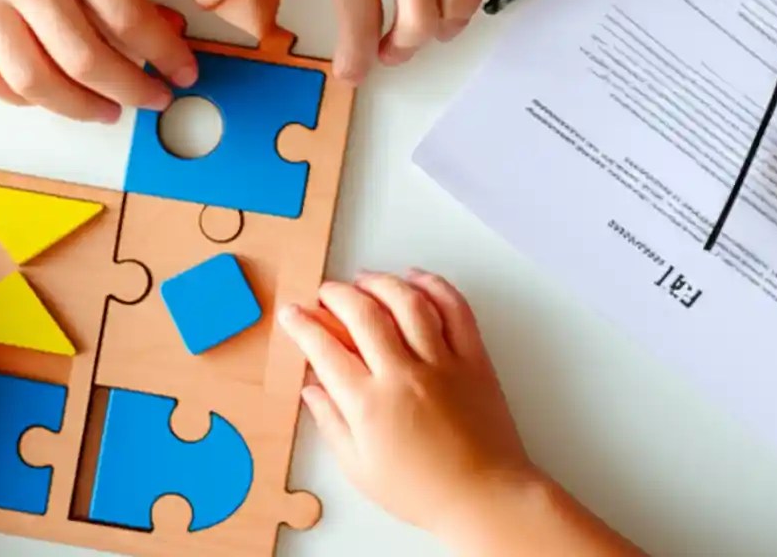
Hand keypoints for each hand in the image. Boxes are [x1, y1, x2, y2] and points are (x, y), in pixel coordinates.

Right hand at [0, 0, 196, 120]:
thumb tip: (151, 16)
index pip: (128, 16)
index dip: (164, 54)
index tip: (181, 70)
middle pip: (87, 59)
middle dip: (133, 90)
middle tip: (151, 97)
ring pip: (34, 81)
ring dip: (79, 108)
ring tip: (104, 109)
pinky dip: (16, 96)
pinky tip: (42, 96)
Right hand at [278, 269, 532, 534]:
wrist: (484, 498)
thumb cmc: (422, 492)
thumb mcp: (360, 469)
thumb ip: (331, 423)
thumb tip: (311, 389)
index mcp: (369, 404)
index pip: (324, 349)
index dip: (302, 325)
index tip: (292, 314)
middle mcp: (403, 375)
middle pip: (362, 313)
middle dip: (336, 294)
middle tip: (325, 293)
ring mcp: (441, 363)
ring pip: (407, 302)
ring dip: (380, 282)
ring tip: (364, 279)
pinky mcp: (474, 359)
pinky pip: (455, 309)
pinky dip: (435, 286)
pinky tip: (416, 279)